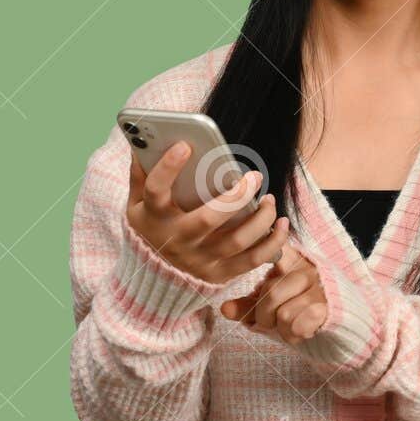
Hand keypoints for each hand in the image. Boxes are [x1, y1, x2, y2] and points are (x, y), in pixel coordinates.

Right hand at [126, 142, 287, 284]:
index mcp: (154, 217)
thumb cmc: (151, 229)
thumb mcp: (137, 205)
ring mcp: (200, 260)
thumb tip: (141, 141)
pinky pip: (252, 260)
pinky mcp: (220, 274)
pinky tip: (282, 223)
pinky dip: (272, 243)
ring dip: (259, 219)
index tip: (185, 145)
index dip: (168, 168)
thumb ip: (140, 175)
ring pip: (236, 241)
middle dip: (235, 197)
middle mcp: (177, 240)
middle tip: (254, 176)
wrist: (154, 279)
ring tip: (269, 198)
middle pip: (208, 219)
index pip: (156, 191)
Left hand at [219, 243, 328, 342]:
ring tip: (286, 327)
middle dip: (263, 316)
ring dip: (280, 329)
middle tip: (269, 322)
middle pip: (271, 293)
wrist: (334, 323)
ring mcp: (319, 289)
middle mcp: (307, 270)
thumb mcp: (270, 304)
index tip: (278, 225)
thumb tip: (224, 309)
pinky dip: (292, 335)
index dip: (272, 241)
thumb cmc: (296, 309)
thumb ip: (247, 306)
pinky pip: (298, 326)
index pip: (277, 248)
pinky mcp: (327, 307)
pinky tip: (298, 331)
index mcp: (292, 262)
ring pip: (284, 314)